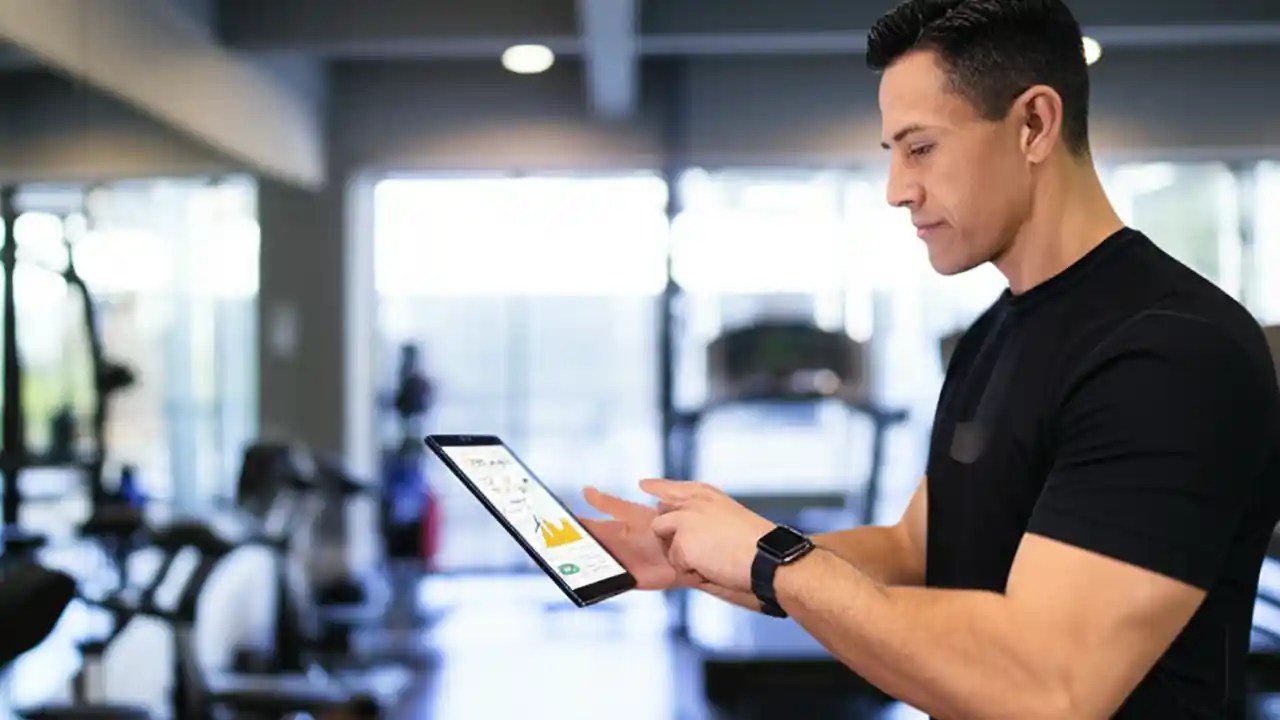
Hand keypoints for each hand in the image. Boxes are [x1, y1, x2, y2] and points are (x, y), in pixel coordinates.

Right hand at [578, 486, 704, 589]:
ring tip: (566, 553)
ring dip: (585, 555)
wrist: (708, 560)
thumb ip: (664, 493)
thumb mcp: (683, 503)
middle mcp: (631, 538)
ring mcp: (631, 558)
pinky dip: (599, 580)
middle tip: (559, 527)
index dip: (599, 499)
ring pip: (600, 556)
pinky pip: (612, 580)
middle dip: (580, 530)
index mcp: (638, 519)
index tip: (585, 491)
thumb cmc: (695, 529)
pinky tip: (585, 577)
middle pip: (599, 533)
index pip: (613, 506)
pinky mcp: (636, 579)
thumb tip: (642, 484)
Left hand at [642, 479, 774, 593]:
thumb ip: (706, 515)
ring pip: (666, 541)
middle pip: (662, 515)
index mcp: (707, 494)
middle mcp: (693, 502)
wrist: (767, 556)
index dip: (658, 487)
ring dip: (682, 553)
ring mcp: (685, 522)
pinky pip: (676, 562)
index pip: (674, 487)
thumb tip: (683, 522)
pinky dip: (690, 569)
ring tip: (712, 557)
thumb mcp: (730, 515)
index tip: (644, 484)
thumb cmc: (756, 542)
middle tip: (689, 545)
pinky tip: (712, 566)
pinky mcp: (682, 543)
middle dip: (668, 532)